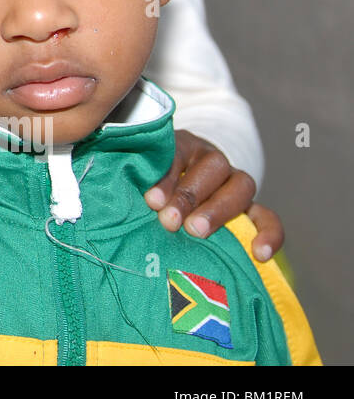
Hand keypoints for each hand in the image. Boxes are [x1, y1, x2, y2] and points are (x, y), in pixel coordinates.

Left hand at [144, 130, 283, 261]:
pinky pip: (267, 216)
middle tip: (169, 220)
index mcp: (182, 144)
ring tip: (196, 232)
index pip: (177, 153)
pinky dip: (269, 233)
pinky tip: (260, 253)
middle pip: (211, 167)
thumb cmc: (153, 182)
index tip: (151, 200)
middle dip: (188, 196)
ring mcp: (234, 181)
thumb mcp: (142, 175)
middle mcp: (212, 159)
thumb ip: (137, 181)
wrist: (180, 183)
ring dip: (217, 210)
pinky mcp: (250, 206)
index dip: (166, 177)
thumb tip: (128, 203)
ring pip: (240, 185)